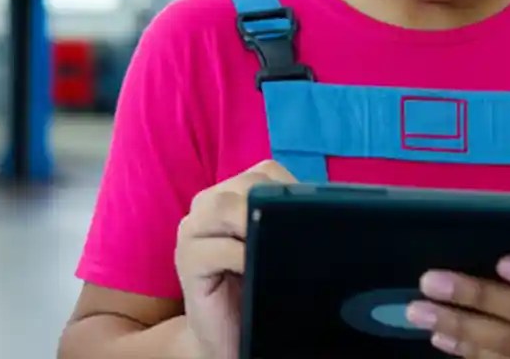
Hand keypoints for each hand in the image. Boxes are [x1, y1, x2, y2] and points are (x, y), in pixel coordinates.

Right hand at [175, 160, 296, 358]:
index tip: (312, 217)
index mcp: (231, 195)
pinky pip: (212, 248)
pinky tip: (253, 267)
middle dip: (274, 205)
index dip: (290, 189)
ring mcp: (191, 232)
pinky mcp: (186, 262)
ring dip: (253, 223)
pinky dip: (239, 255)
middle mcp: (207, 205)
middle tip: (296, 234)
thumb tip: (324, 209)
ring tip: (274, 246)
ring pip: (222, 207)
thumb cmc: (256, 288)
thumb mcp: (275, 250)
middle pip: (244, 185)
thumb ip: (287, 223)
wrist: (226, 337)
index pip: (265, 172)